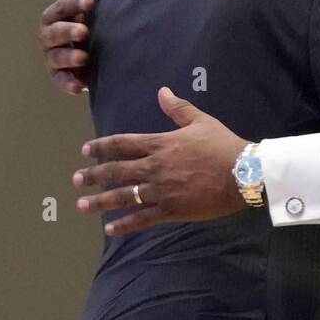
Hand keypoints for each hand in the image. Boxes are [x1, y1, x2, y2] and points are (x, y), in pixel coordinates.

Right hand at [40, 0, 101, 93]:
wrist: (87, 55)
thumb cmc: (84, 24)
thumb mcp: (86, 8)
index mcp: (56, 15)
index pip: (63, 7)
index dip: (75, 3)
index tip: (90, 1)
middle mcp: (49, 35)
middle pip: (55, 32)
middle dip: (68, 31)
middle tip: (84, 31)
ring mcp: (52, 57)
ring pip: (56, 56)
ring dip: (69, 56)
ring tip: (84, 57)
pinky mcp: (59, 76)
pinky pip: (61, 80)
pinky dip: (69, 84)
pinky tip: (78, 87)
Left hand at [73, 88, 248, 235]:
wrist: (243, 173)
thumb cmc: (223, 145)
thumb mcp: (201, 121)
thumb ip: (178, 108)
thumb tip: (162, 91)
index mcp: (160, 144)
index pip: (123, 145)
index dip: (102, 147)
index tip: (85, 151)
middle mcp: (154, 167)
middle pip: (116, 171)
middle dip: (93, 175)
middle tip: (76, 179)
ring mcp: (161, 190)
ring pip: (123, 196)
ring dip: (100, 201)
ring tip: (82, 205)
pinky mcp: (171, 210)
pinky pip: (142, 218)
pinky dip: (124, 225)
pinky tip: (110, 229)